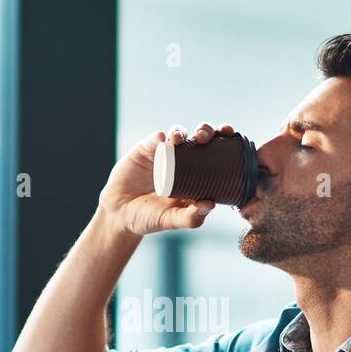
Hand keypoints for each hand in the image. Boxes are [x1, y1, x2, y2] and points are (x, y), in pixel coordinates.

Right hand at [98, 122, 235, 235]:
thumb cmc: (150, 219)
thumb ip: (190, 217)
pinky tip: (163, 140)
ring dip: (183, 131)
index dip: (226, 141)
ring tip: (181, 139)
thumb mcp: (172, 220)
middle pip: (200, 137)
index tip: (232, 136)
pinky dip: (160, 137)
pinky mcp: (145, 150)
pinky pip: (155, 139)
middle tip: (205, 137)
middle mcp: (184, 159)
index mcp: (198, 173)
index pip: (217, 152)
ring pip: (178, 133)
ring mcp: (164, 153)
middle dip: (206, 130)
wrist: (119, 215)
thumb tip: (210, 204)